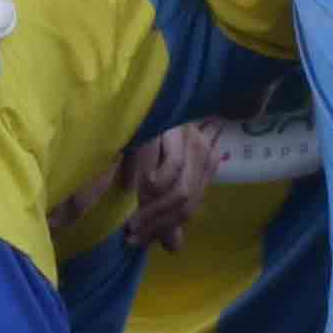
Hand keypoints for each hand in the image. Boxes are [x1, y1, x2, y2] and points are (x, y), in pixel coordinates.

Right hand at [117, 119, 221, 250]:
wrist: (152, 85)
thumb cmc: (148, 123)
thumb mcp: (155, 165)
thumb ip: (164, 205)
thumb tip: (174, 246)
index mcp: (201, 162)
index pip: (192, 206)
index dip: (170, 228)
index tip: (143, 242)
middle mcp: (201, 154)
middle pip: (187, 203)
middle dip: (159, 225)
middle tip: (133, 237)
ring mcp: (191, 143)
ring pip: (180, 191)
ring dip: (153, 211)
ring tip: (131, 222)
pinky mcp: (177, 132)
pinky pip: (172, 169)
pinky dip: (156, 183)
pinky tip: (140, 187)